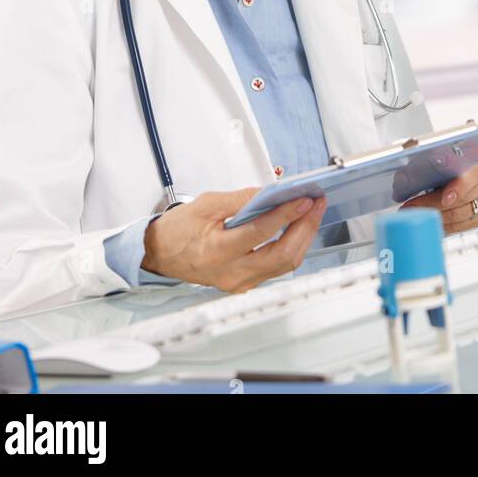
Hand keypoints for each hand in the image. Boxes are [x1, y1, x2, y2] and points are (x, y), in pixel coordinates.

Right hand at [141, 188, 326, 291]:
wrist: (160, 254)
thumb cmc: (179, 229)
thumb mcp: (207, 203)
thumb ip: (241, 199)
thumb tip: (272, 192)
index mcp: (218, 251)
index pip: (261, 233)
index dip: (287, 214)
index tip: (304, 198)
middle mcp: (231, 273)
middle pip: (282, 256)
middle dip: (304, 228)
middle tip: (316, 205)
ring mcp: (239, 283)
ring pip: (283, 265)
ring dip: (302, 237)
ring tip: (312, 213)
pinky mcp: (244, 284)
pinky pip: (275, 268)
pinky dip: (290, 247)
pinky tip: (296, 229)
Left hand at [399, 155, 477, 231]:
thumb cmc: (459, 156)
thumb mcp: (440, 152)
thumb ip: (422, 162)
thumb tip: (402, 180)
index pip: (473, 173)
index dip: (459, 188)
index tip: (445, 198)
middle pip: (464, 200)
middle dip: (433, 205)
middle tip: (411, 208)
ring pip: (464, 217)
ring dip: (437, 218)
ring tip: (417, 215)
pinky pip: (467, 227)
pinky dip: (448, 226)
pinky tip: (434, 221)